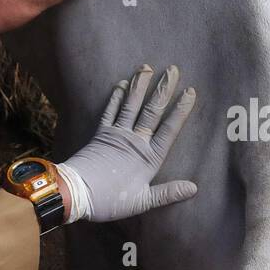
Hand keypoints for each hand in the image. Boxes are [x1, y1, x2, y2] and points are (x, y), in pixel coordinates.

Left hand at [57, 64, 197, 222]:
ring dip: (140, 86)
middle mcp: (135, 141)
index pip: (169, 129)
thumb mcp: (143, 202)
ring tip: (147, 67)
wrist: (75, 193)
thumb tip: (194, 188)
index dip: (180, 110)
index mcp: (149, 157)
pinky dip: (115, 97)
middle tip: (173, 69)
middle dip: (163, 89)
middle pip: (152, 111)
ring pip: (131, 106)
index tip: (190, 91)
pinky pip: (110, 111)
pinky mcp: (101, 134)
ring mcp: (117, 135)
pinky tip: (121, 84)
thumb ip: (168, 193)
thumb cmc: (110, 200)